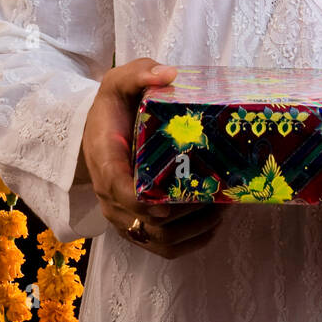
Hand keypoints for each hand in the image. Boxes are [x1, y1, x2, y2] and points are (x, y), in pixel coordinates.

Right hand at [80, 57, 225, 258]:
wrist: (98, 131)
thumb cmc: (113, 107)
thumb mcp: (118, 81)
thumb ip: (139, 74)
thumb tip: (168, 74)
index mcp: (106, 162)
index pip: (119, 190)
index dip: (142, 202)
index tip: (167, 203)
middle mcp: (112, 198)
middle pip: (147, 223)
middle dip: (185, 215)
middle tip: (219, 195)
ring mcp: (125, 216)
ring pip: (159, 240)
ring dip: (195, 229)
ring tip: (224, 207)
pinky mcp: (138, 225)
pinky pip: (163, 247)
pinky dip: (191, 242)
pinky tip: (214, 225)